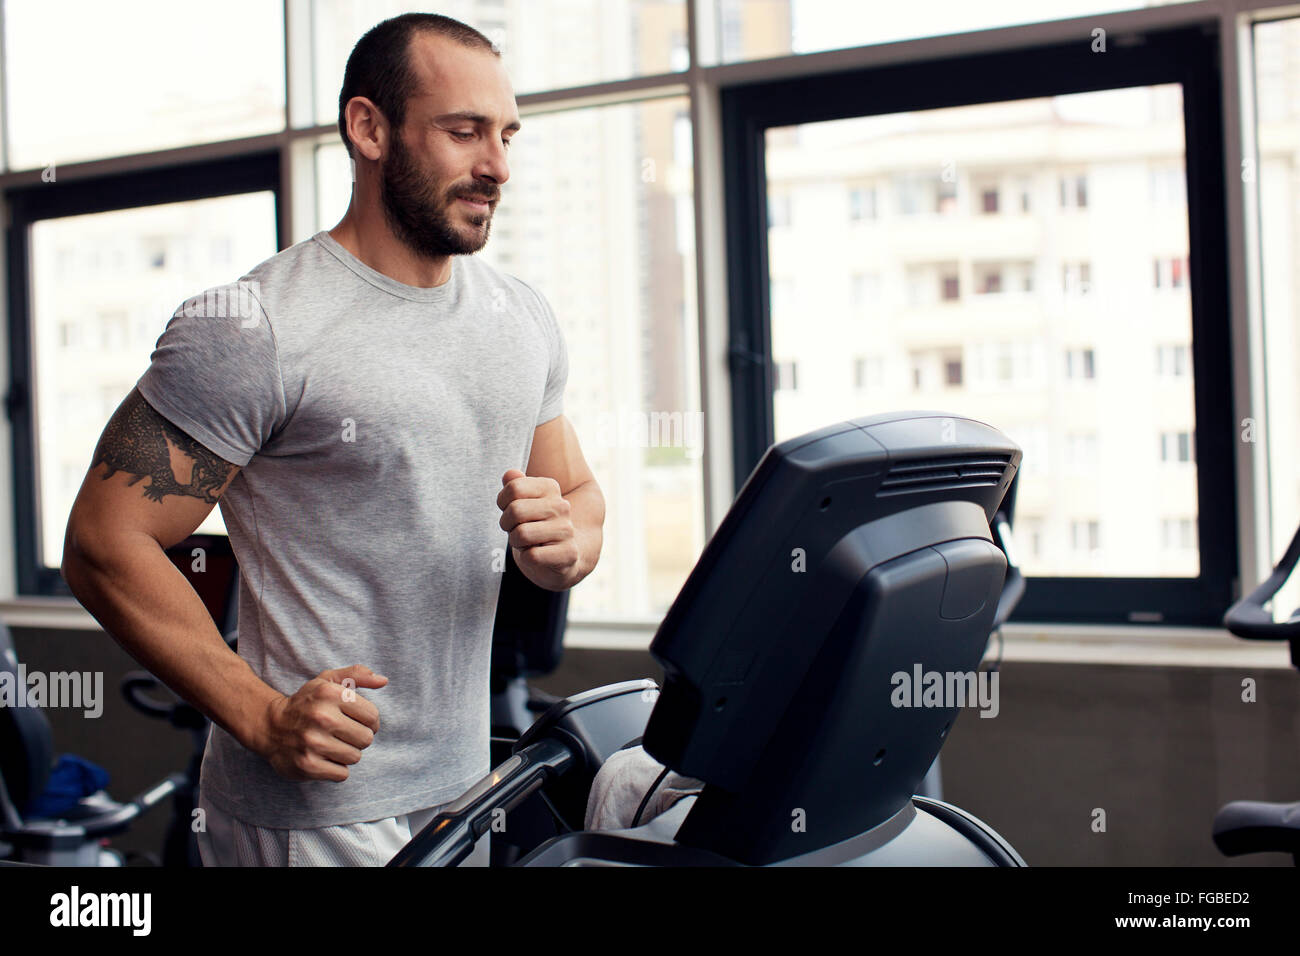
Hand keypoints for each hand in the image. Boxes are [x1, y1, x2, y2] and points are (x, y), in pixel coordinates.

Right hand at [257, 664, 386, 781]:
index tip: (357, 721)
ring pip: (355, 757)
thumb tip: (383, 681)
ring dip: (347, 753)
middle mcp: (322, 717)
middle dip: (358, 738)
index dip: (369, 721)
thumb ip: (356, 675)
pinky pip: (342, 774)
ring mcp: (313, 743)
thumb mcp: (327, 680)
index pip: (373, 716)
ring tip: (331, 744)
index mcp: (330, 694)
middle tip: (343, 734)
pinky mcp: (308, 765)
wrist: (270, 726)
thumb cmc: (306, 703)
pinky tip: (323, 757)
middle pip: (366, 738)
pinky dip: (336, 769)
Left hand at [498, 468, 579, 586]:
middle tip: (515, 529)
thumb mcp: (522, 503)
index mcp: (550, 487)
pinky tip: (536, 555)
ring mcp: (566, 530)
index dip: (503, 502)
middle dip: (506, 524)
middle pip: (515, 510)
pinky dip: (526, 558)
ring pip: (522, 534)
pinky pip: (532, 556)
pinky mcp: (569, 553)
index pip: (514, 487)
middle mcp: (561, 506)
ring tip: (526, 543)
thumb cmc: (534, 525)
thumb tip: (509, 474)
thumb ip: (515, 486)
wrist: (561, 554)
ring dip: (516, 543)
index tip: (509, 510)